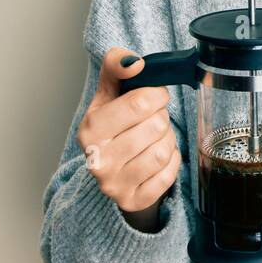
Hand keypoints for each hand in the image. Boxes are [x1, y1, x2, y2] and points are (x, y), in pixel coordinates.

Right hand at [76, 47, 181, 228]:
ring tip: (155, 137)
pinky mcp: (133, 201)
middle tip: (153, 119)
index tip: (154, 96)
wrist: (112, 170)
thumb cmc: (114, 125)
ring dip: (167, 139)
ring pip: (163, 151)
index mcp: (90, 129)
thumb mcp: (109, 92)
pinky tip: (158, 157)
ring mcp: (114, 185)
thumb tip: (134, 62)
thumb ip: (116, 65)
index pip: (139, 103)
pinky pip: (169, 174)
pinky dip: (172, 162)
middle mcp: (98, 160)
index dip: (156, 95)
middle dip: (161, 118)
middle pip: (155, 126)